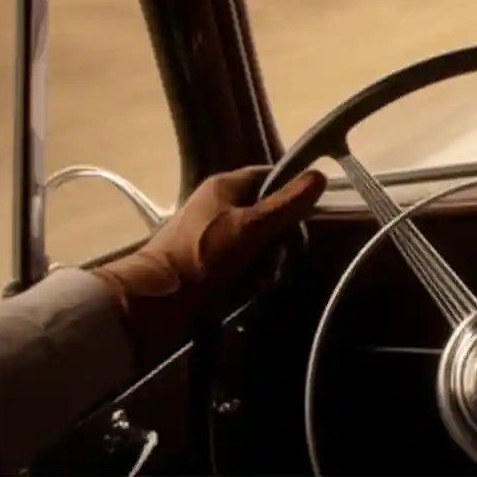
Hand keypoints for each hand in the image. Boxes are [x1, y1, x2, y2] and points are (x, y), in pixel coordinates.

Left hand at [92, 166, 326, 368]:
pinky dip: (249, 279)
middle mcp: (222, 207)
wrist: (156, 301)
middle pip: (272, 216)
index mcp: (226, 187)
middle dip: (279, 243)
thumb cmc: (204, 257)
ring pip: (261, 245)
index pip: (272, 177)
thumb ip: (287, 204)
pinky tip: (244, 292)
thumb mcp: (251, 228)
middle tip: (275, 259)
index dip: (291, 195)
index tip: (302, 219)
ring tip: (255, 282)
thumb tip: (320, 175)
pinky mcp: (212, 264)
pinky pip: (245, 266)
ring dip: (266, 266)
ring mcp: (216, 236)